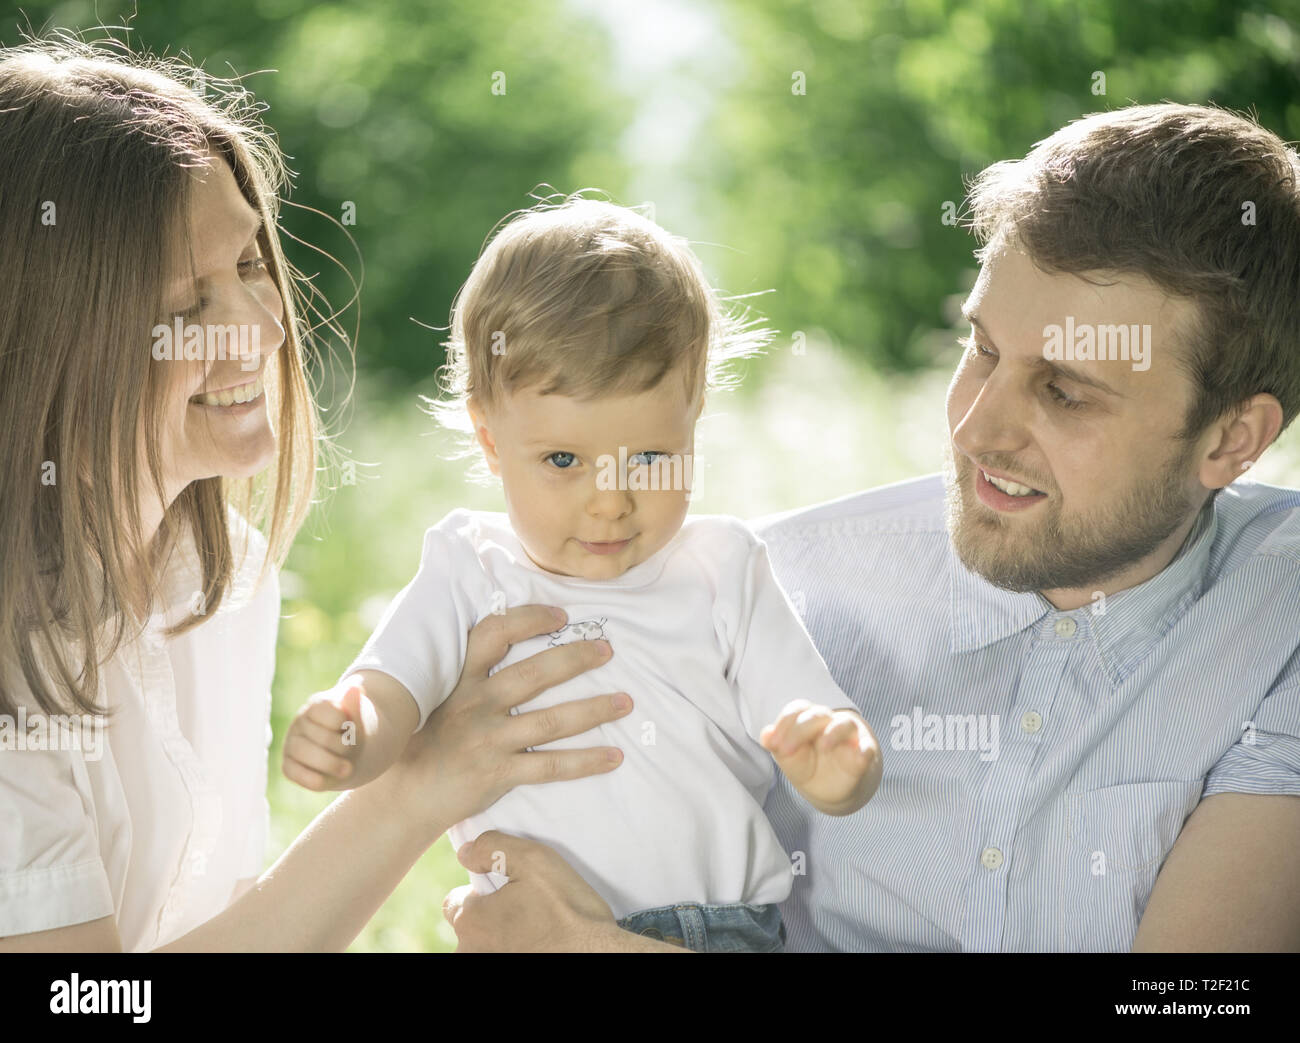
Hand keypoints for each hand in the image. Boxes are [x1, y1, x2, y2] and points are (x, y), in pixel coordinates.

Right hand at [282, 682, 365, 790]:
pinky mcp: (288, 765)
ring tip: (348, 769)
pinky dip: (309, 778)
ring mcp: (291, 743)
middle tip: (352, 751)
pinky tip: (324, 782)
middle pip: (320, 735)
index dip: (344, 723)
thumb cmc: (350, 735)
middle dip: (341, 746)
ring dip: (330, 764)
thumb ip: (356, 708)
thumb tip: (356, 687)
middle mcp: (300, 723)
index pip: (328, 711)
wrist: (346, 757)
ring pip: (304, 752)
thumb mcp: (358, 723)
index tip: (349, 727)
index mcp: (317, 706)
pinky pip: (293, 772)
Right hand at [386, 605, 634, 834]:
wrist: (403, 794)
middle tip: (607, 650)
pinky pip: (550, 766)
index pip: (493, 634)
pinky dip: (585, 761)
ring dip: (593, 710)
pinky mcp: (497, 774)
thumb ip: (470, 671)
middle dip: (575, 658)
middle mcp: (474, 705)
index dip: (529, 619)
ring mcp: (488, 741)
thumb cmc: (426, 738)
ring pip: (550, 722)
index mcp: (459, 679)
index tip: (561, 616)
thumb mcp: (436, 695)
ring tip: (626, 702)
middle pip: (533, 674)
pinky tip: (615, 756)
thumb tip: (511, 636)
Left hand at [444, 831, 618, 951]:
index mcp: (471, 922)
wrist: (599, 954)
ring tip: (536, 924)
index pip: (454, 902)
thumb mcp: (534, 860)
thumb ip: (491, 848)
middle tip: (525, 906)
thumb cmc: (568, 909)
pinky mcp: (511, 972)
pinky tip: (541, 941)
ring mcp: (491, 965)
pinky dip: (518, 948)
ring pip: (487, 945)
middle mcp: (473, 952)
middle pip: (470, 927)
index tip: (506, 888)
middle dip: (489, 915)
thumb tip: (465, 853)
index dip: (478, 890)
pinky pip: (505, 953)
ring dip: (504, 935)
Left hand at [759, 700, 878, 813]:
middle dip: (799, 730)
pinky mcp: (863, 754)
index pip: (798, 710)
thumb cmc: (809, 765)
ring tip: (823, 746)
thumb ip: (777, 745)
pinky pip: (867, 748)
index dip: (784, 723)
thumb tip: (765, 735)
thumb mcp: (790, 758)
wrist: (833, 789)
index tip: (772, 744)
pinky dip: (865, 749)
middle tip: (784, 750)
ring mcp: (848, 737)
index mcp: (808, 720)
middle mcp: (829, 723)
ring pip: (845, 724)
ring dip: (834, 732)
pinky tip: (861, 753)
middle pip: (817, 715)